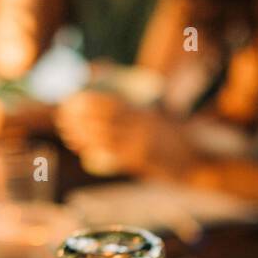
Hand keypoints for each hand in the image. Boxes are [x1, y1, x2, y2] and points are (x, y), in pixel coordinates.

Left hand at [57, 92, 195, 177]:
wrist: (195, 159)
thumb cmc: (175, 136)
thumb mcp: (158, 114)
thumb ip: (134, 108)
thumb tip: (107, 96)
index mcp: (144, 111)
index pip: (110, 102)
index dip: (88, 101)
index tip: (72, 99)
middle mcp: (141, 126)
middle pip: (102, 118)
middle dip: (79, 117)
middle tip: (63, 115)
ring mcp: (140, 144)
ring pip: (102, 136)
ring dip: (80, 133)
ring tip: (66, 131)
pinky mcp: (139, 161)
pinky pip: (110, 153)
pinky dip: (92, 149)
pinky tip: (80, 147)